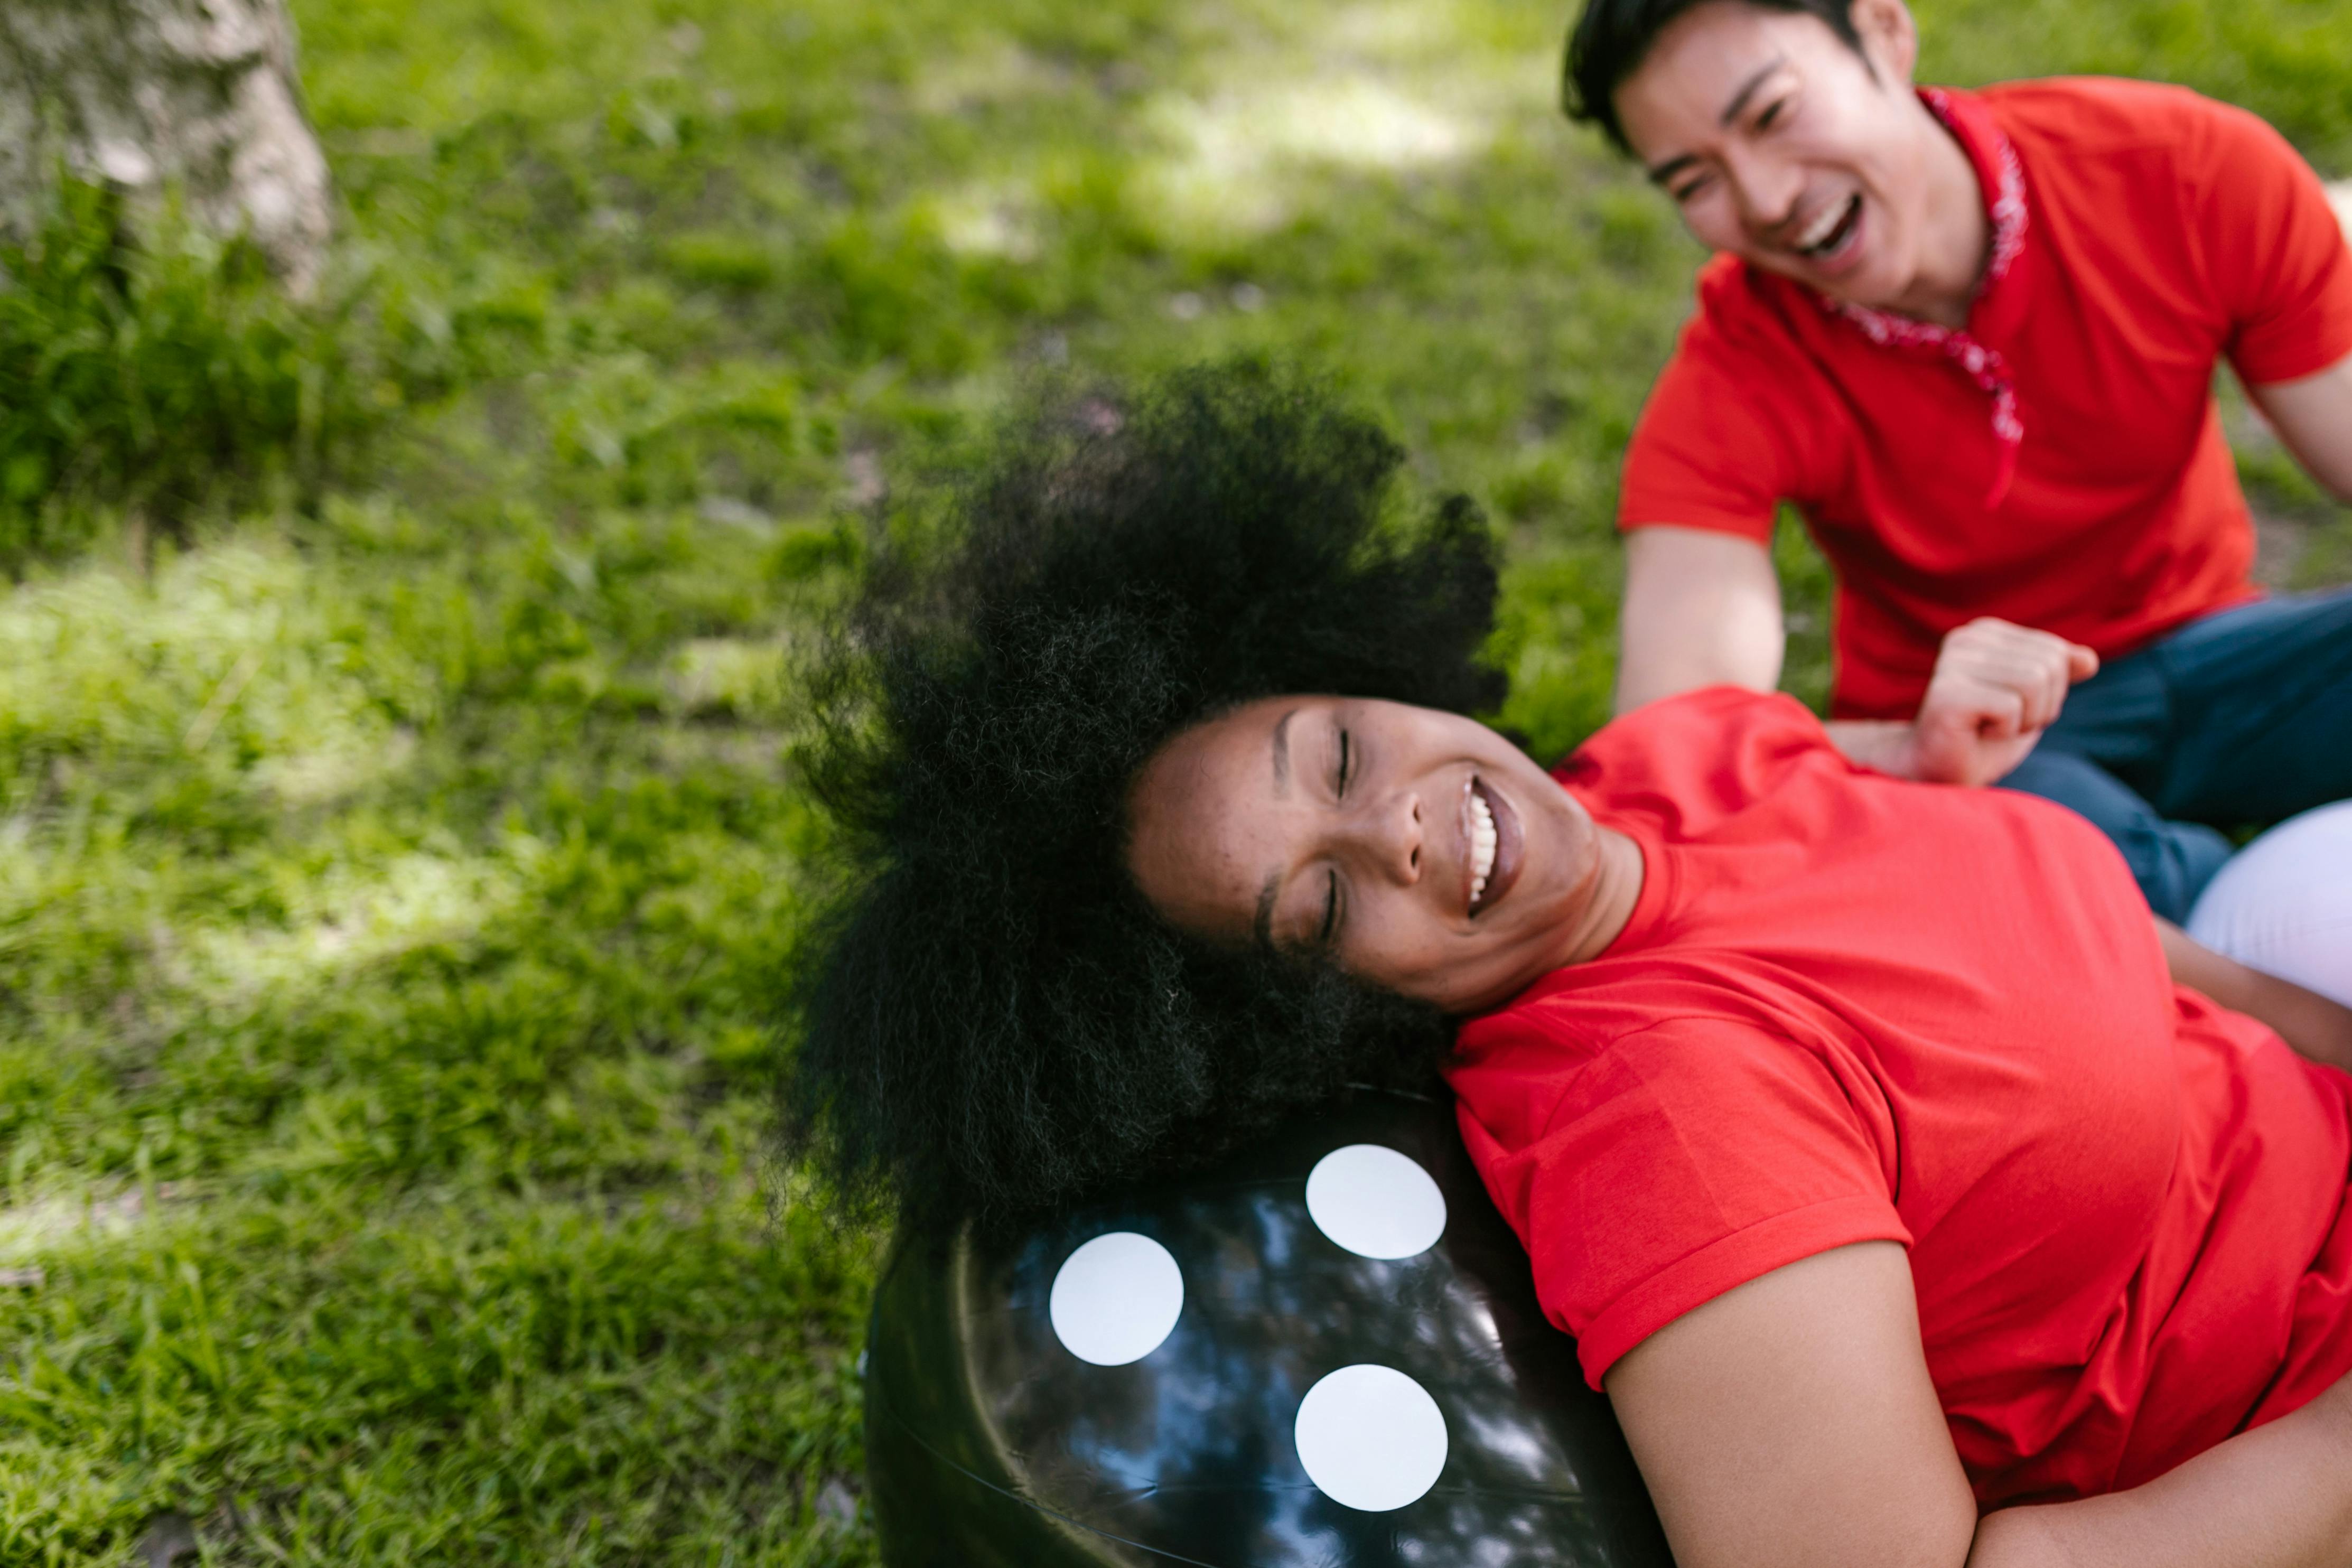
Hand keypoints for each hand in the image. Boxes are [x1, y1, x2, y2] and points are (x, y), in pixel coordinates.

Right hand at [1904, 618, 2098, 785]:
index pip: (2055, 651)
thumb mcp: (2033, 701)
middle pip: (2049, 666)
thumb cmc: (1984, 737)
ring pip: (2035, 683)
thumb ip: (2059, 674)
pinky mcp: (1947, 694)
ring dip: (2025, 719)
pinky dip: (2004, 732)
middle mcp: (1965, 639)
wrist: (1937, 774)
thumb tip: (2089, 660)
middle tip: (2003, 723)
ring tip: (1992, 728)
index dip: (2050, 692)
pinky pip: (2011, 708)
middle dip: (2040, 706)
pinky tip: (1977, 735)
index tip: (2012, 708)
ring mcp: (1952, 664)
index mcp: (1985, 632)